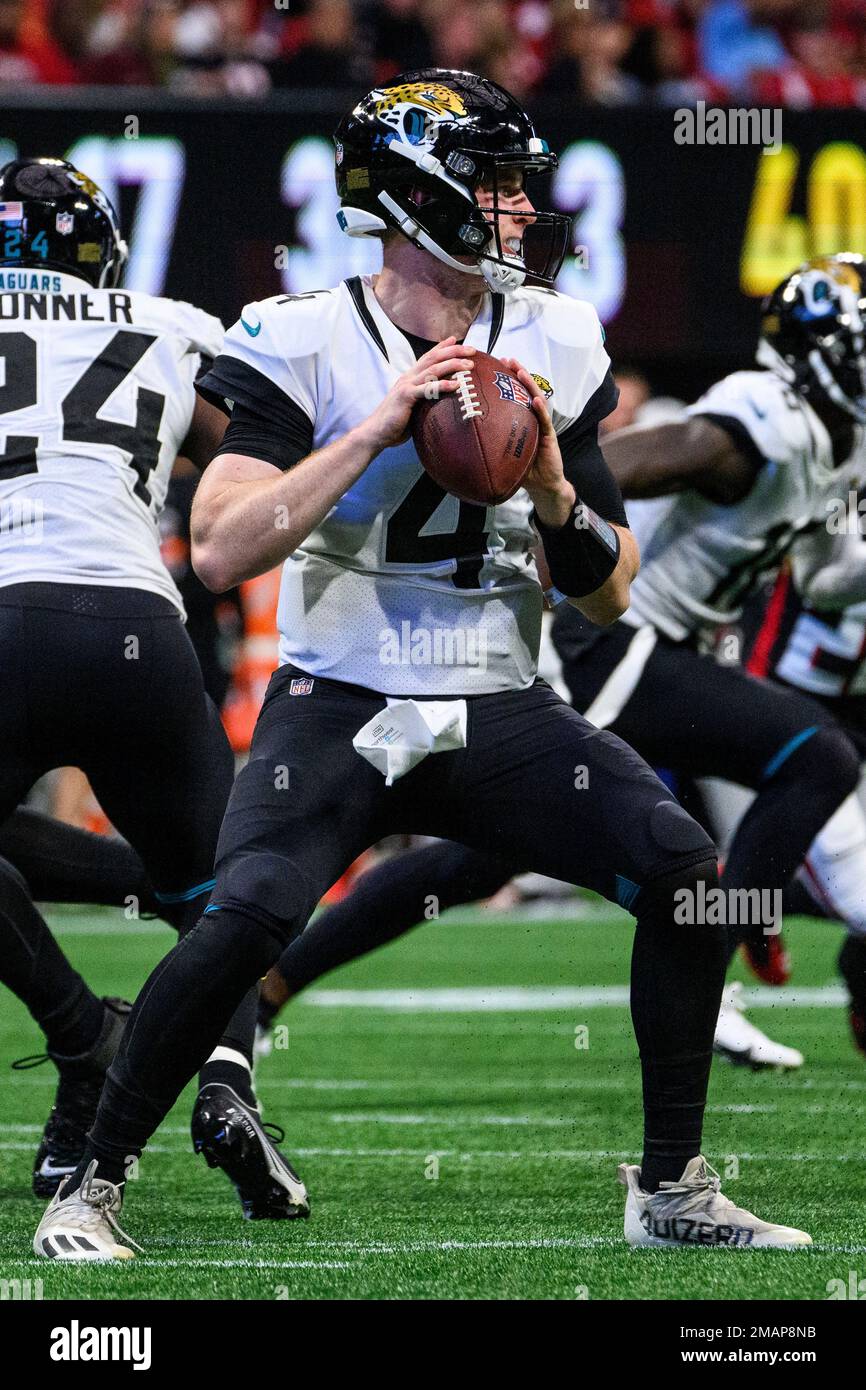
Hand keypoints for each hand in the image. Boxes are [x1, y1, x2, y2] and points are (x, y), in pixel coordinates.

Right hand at [360, 339, 476, 453]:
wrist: (376, 432)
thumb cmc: (396, 423)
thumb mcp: (412, 407)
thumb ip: (424, 400)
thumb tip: (439, 404)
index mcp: (410, 377)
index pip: (428, 356)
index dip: (442, 346)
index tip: (456, 339)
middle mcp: (408, 377)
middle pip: (434, 358)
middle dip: (454, 351)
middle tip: (473, 350)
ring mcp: (407, 385)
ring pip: (433, 369)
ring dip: (452, 364)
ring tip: (469, 365)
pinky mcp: (406, 397)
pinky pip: (427, 389)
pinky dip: (442, 385)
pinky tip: (456, 385)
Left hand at [499, 358, 574, 527]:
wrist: (543, 484)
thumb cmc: (522, 468)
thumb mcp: (501, 452)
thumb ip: (488, 443)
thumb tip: (459, 442)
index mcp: (522, 418)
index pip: (514, 395)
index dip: (506, 379)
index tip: (494, 365)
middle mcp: (533, 417)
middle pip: (526, 390)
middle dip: (518, 372)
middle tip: (508, 359)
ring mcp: (542, 424)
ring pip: (537, 399)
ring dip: (529, 384)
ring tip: (520, 371)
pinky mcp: (549, 435)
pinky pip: (544, 420)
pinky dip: (540, 409)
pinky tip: (534, 399)